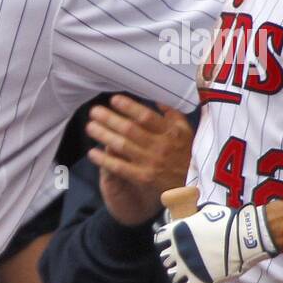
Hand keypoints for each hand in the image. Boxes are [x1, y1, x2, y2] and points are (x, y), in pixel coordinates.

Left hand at [86, 96, 192, 225]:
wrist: (192, 185)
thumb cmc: (187, 154)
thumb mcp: (186, 130)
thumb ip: (172, 113)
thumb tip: (156, 97)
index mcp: (171, 132)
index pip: (146, 116)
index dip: (129, 107)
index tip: (113, 99)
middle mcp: (160, 146)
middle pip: (130, 130)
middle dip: (109, 119)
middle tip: (94, 111)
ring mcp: (151, 163)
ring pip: (122, 146)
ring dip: (104, 135)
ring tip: (90, 127)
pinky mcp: (143, 178)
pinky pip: (120, 167)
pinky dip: (104, 160)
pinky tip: (92, 153)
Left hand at [155, 202, 276, 282]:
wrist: (247, 238)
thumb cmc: (230, 221)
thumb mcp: (207, 213)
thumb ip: (194, 219)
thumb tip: (193, 219)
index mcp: (178, 231)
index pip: (159, 239)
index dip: (166, 242)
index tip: (173, 244)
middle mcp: (178, 250)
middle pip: (165, 260)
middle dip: (174, 260)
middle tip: (185, 260)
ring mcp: (187, 268)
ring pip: (173, 277)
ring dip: (180, 276)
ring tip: (189, 275)